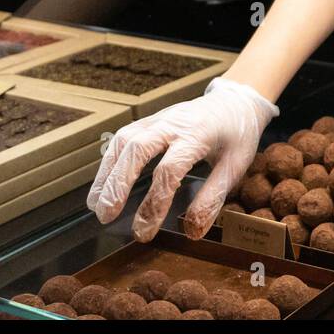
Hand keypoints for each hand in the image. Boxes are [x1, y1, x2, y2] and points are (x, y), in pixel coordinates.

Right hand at [87, 76, 278, 241]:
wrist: (235, 101)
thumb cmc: (237, 136)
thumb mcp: (236, 167)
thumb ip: (213, 198)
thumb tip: (192, 232)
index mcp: (199, 135)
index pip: (169, 170)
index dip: (154, 203)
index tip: (144, 232)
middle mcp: (173, 123)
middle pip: (137, 149)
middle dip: (118, 184)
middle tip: (106, 217)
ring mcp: (159, 118)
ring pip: (124, 140)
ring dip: (107, 173)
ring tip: (95, 205)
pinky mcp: (150, 120)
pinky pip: (123, 137)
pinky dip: (109, 161)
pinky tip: (103, 184)